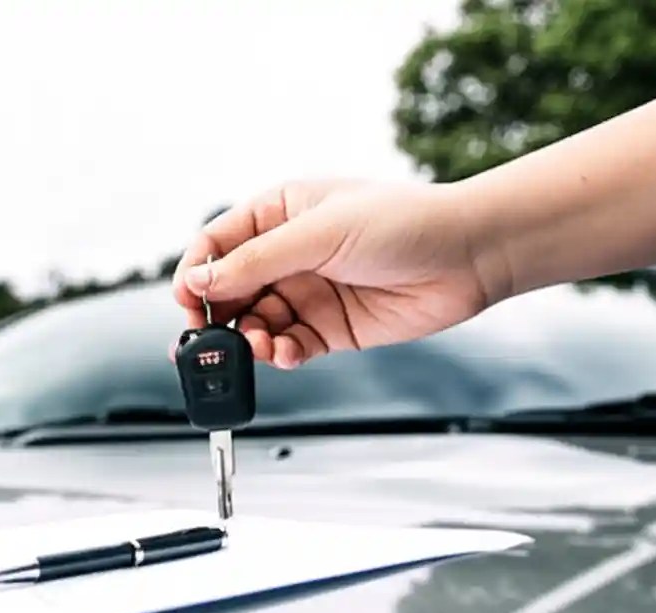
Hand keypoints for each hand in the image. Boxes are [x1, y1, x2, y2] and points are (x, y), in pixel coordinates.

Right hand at [172, 180, 505, 368]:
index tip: (187, 302)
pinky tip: (286, 354)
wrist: (469, 255)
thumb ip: (254, 261)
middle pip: (230, 290)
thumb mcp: (318, 234)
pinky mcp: (329, 327)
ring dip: (250, 339)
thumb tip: (200, 281)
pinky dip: (280, 355)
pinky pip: (288, 346)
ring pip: (256, 323)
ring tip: (260, 345)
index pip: (217, 245)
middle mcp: (287, 253)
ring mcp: (307, 291)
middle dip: (217, 316)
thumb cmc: (403, 222)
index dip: (197, 274)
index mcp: (278, 213)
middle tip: (209, 340)